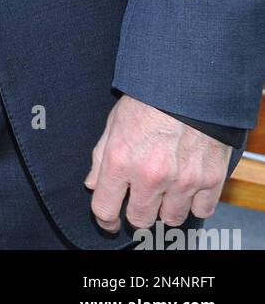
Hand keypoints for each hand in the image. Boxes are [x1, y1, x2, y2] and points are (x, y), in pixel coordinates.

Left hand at [85, 94, 232, 231]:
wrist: (189, 83)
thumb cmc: (148, 98)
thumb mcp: (114, 122)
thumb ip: (101, 157)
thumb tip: (93, 185)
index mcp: (120, 160)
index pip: (105, 209)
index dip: (106, 219)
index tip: (110, 220)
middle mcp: (150, 175)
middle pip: (140, 220)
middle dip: (137, 211)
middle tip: (141, 197)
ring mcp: (182, 180)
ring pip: (170, 219)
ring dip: (166, 208)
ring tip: (166, 189)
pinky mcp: (210, 179)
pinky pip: (201, 210)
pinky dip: (195, 203)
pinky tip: (188, 186)